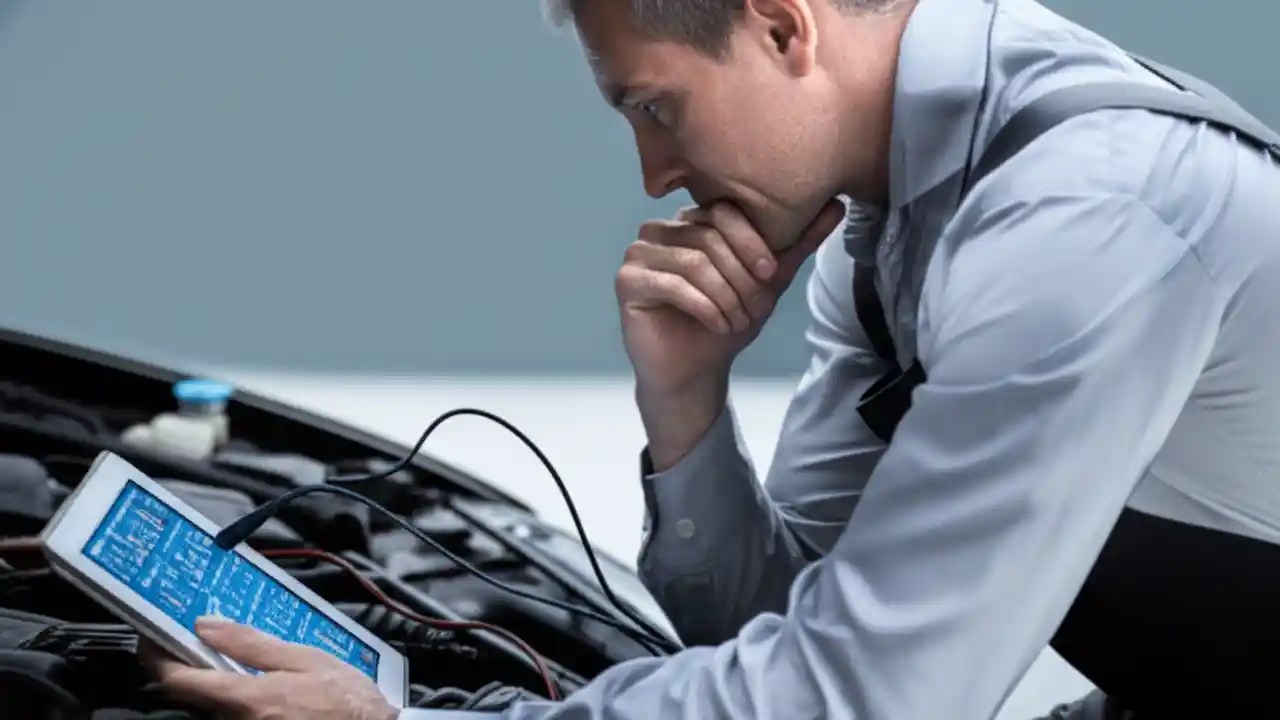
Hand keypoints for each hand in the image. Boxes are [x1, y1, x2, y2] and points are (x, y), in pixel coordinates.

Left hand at [141, 616, 397, 719]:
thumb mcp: (304, 658)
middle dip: (193, 669)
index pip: (178, 681)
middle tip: (203, 643)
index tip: (151, 641)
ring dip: (218, 686)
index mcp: (247, 699)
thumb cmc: (347, 701)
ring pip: (213, 708)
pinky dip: (236, 701)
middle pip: (193, 697)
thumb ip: (250, 644)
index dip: (156, 659)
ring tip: (241, 664)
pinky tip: (262, 692)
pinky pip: (234, 717)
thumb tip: (206, 626)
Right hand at [617, 198, 845, 398]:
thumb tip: (838, 206)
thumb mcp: (768, 282)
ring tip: (737, 321)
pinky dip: (704, 308)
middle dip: (741, 277)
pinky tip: (717, 326)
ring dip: (726, 297)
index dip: (751, 243)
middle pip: (710, 237)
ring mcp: (639, 253)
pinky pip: (673, 284)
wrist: (695, 371)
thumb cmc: (726, 322)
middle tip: (755, 308)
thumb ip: (797, 244)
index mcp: (692, 220)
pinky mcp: (628, 281)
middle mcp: (661, 229)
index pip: (725, 211)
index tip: (769, 275)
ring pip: (695, 262)